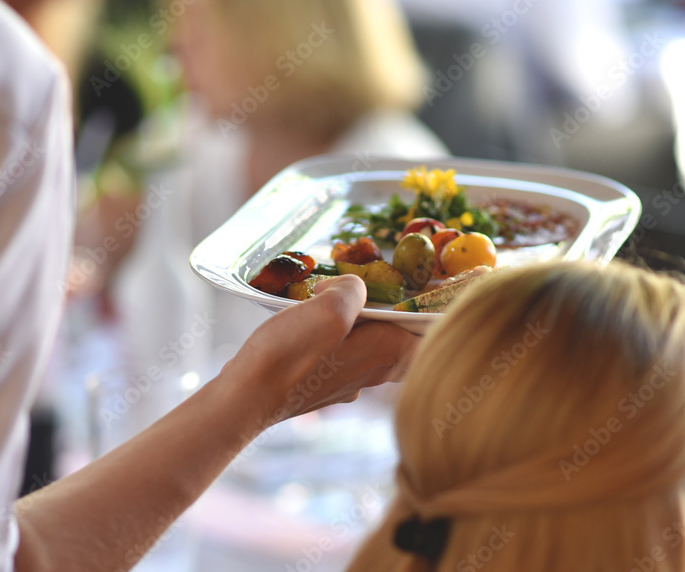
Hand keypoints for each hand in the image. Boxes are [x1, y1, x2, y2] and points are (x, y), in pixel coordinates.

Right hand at [221, 275, 418, 424]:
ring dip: (362, 324)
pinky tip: (311, 322)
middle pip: (400, 340)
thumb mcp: (328, 308)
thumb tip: (349, 287)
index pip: (430, 334)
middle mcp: (371, 373)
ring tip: (340, 298)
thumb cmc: (289, 356)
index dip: (435, 311)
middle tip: (385, 287)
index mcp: (385, 353)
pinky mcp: (317, 385)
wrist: (246, 397)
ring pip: (368, 347)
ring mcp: (344, 382)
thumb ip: (352, 290)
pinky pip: (339, 354)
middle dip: (397, 314)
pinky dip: (334, 336)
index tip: (439, 289)